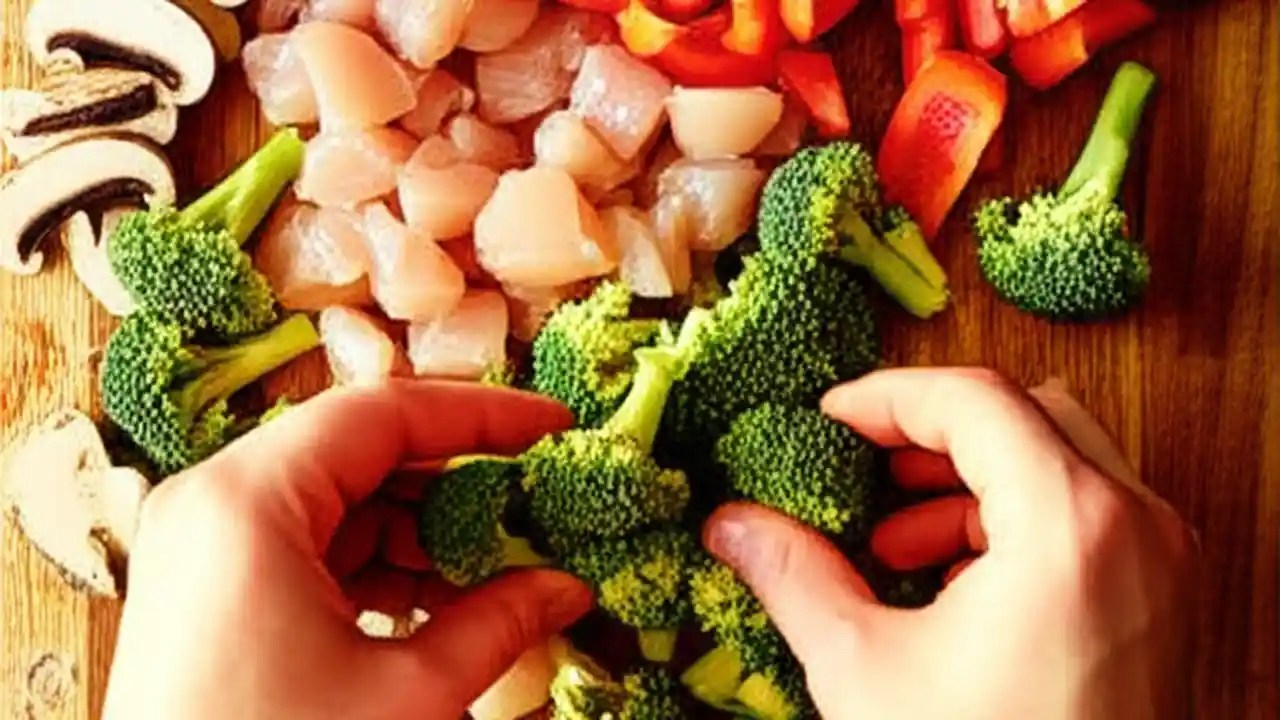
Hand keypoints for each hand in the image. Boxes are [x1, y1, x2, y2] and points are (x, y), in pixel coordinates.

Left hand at [103, 381, 592, 719]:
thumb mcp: (406, 699)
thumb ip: (497, 625)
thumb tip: (566, 588)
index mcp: (247, 503)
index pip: (383, 413)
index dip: (482, 414)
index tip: (553, 426)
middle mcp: (211, 504)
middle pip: (358, 450)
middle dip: (456, 475)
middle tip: (535, 496)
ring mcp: (202, 546)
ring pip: (337, 498)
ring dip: (422, 524)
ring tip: (500, 560)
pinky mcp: (208, 590)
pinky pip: (308, 545)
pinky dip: (378, 562)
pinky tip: (442, 597)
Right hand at [704, 369, 1197, 719]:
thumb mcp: (866, 670)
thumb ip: (794, 576)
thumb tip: (732, 524)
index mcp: (1069, 527)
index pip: (975, 401)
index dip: (888, 398)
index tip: (830, 419)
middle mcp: (1136, 528)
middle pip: (1026, 415)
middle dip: (932, 435)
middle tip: (862, 467)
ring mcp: (1160, 564)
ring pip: (1061, 463)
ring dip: (970, 482)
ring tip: (896, 540)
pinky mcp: (1161, 601)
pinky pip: (1086, 519)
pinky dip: (1013, 525)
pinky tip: (951, 583)